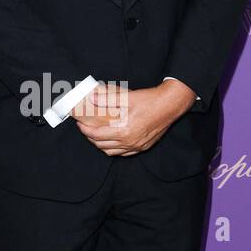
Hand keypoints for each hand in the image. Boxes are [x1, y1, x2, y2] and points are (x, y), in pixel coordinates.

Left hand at [70, 80, 195, 155]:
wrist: (170, 105)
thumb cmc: (150, 100)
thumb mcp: (127, 97)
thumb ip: (107, 99)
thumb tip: (92, 98)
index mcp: (124, 131)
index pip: (97, 135)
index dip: (85, 130)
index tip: (80, 124)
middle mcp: (130, 142)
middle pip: (102, 146)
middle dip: (91, 138)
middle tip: (86, 129)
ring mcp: (137, 146)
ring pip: (113, 152)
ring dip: (102, 145)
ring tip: (97, 136)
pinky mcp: (144, 146)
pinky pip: (125, 153)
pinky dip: (116, 149)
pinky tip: (113, 142)